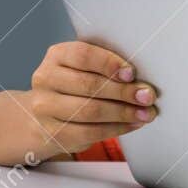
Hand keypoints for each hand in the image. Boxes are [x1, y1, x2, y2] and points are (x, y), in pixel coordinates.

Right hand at [0, 42, 158, 165]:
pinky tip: (132, 124)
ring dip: (124, 113)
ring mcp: (43, 107)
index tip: (132, 73)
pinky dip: (115, 128)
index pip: (83, 55)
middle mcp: (45, 79)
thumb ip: (108, 66)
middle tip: (148, 96)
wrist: (39, 114)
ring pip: (89, 110)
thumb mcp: (86, 68)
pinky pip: (88, 132)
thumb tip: (142, 79)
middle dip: (125, 92)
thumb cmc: (76, 84)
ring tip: (146, 113)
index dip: (110, 63)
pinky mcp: (50, 132)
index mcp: (57, 56)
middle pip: (89, 85)